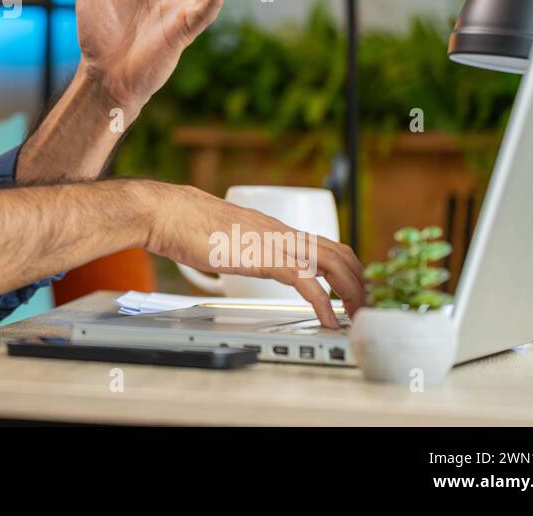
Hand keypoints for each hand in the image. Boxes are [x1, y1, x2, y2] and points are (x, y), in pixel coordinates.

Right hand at [143, 183, 365, 326]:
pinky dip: (325, 303)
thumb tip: (236, 255)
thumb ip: (239, 246)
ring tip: (358, 315)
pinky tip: (330, 320)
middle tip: (365, 307)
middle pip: (340, 252)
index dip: (347, 268)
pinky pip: (306, 282)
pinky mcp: (264, 257)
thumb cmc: (185, 224)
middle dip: (360, 281)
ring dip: (352, 292)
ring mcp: (275, 243)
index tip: (354, 290)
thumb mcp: (223, 237)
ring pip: (333, 263)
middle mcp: (281, 233)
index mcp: (273, 228)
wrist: (168, 213)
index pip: (326, 244)